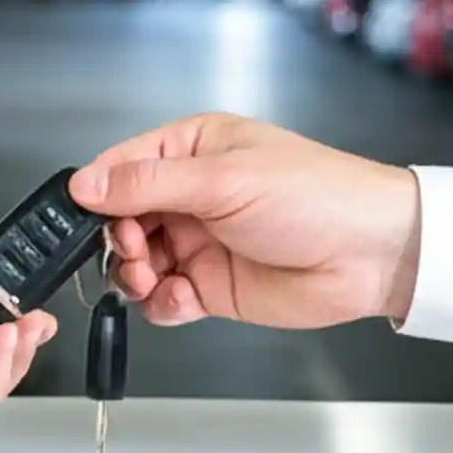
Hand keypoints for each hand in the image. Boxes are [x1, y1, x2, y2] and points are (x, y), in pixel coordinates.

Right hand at [68, 113, 420, 328]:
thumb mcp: (222, 179)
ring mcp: (199, 242)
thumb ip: (146, 184)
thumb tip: (85, 184)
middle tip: (133, 251)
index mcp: (193, 150)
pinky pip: (164, 298)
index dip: (97, 192)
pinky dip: (162, 303)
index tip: (81, 215)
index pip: (122, 166)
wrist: (370, 254)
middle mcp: (191, 195)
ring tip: (152, 278)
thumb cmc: (314, 196)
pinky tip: (181, 298)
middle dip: (117, 239)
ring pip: (136, 262)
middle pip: (122, 219)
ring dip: (134, 274)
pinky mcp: (211, 286)